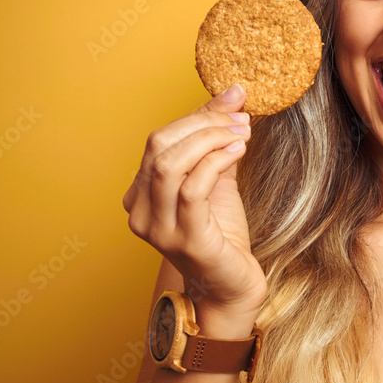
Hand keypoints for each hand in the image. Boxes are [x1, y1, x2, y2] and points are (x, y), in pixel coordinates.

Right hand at [122, 85, 266, 315]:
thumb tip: (232, 98)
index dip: (196, 116)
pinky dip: (216, 161)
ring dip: (210, 139)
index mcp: (140, 195)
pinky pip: (192, 188)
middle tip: (239, 116)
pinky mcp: (183, 239)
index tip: (233, 101)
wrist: (232, 284)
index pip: (159, 140)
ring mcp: (158, 228)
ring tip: (241, 132)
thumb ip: (215, 142)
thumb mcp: (216, 180)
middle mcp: (140, 212)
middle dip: (203, 124)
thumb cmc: (222, 235)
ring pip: (170, 164)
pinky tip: (238, 151)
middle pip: (159, 147)